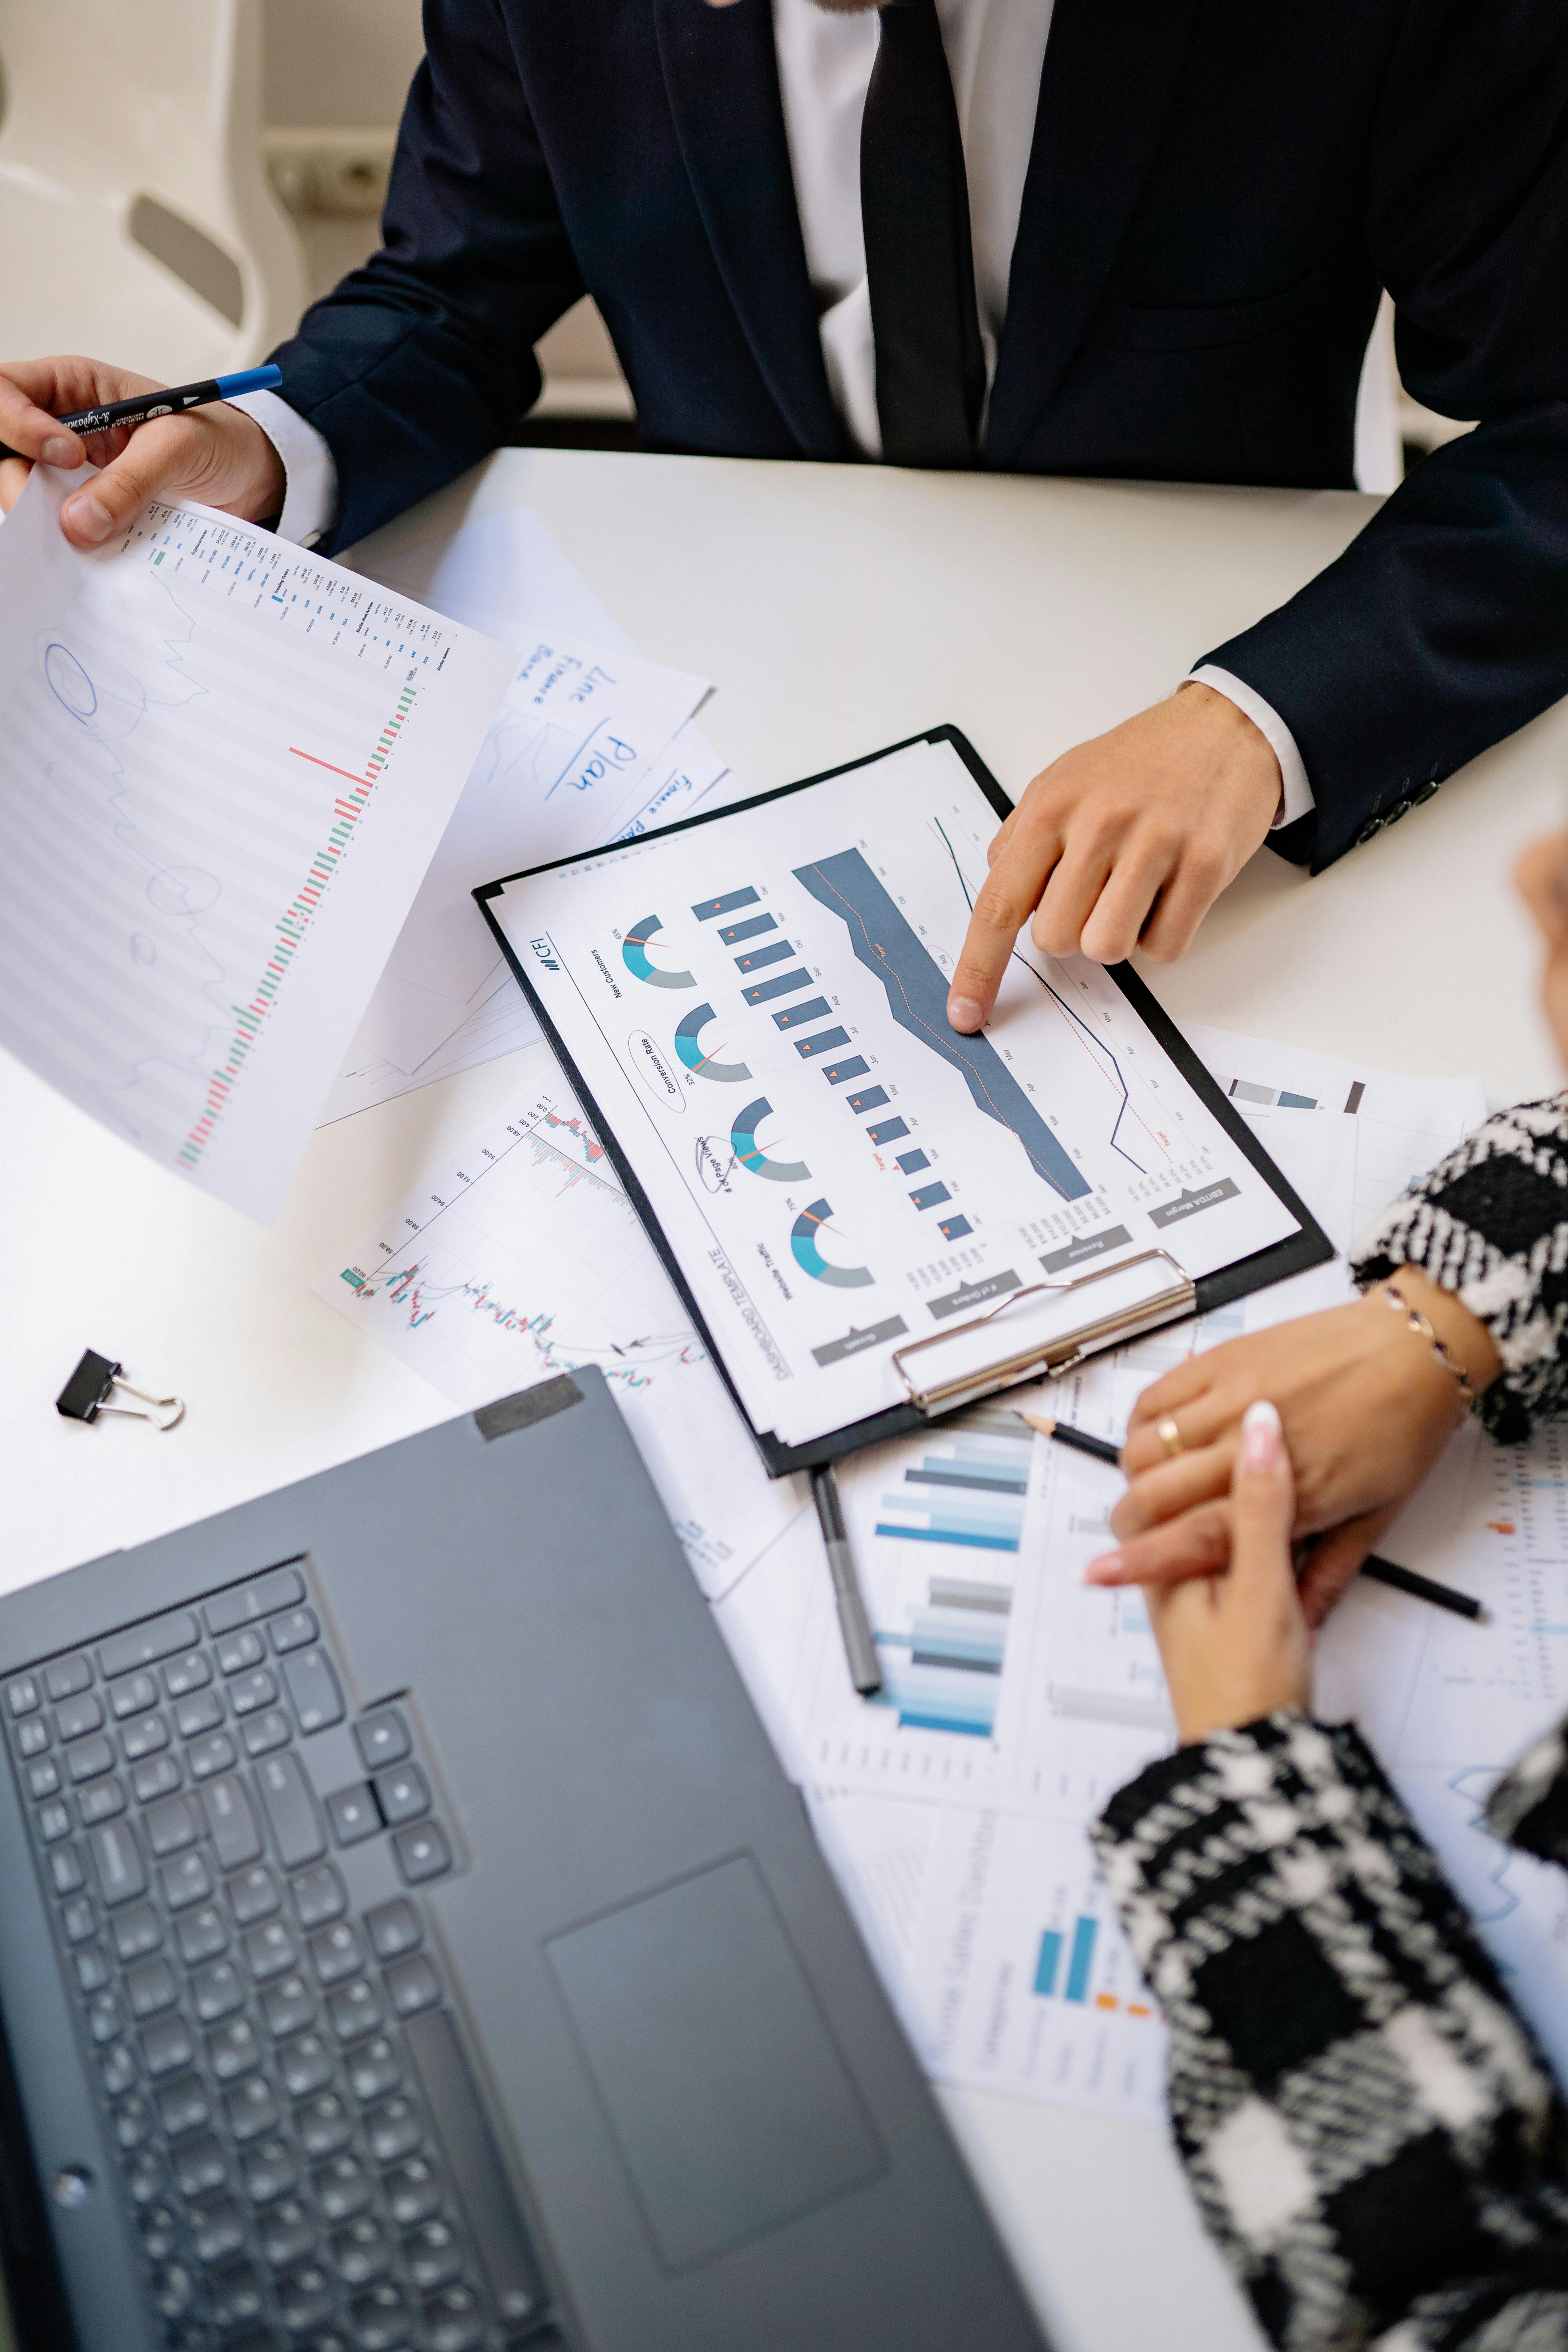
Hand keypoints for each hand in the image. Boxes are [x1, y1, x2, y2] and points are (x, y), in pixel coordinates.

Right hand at [0, 357, 283, 543]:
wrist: (250, 480)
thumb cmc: (218, 440)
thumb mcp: (181, 447)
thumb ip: (132, 480)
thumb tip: (78, 522)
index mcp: (73, 387)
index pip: (6, 391)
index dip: (18, 423)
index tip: (68, 457)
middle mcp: (58, 427)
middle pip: (3, 450)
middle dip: (17, 482)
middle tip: (57, 516)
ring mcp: (67, 474)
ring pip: (21, 494)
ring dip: (39, 521)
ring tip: (79, 541)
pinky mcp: (85, 512)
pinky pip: (55, 529)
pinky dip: (65, 546)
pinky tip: (87, 555)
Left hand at [944, 683, 1280, 1030]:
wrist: (1224, 728)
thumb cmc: (1139, 762)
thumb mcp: (1062, 780)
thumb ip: (1022, 839)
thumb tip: (1001, 896)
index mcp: (1053, 807)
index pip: (1000, 904)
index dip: (979, 967)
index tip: (966, 1013)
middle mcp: (1101, 824)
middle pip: (1056, 938)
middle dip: (1071, 931)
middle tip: (1097, 892)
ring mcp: (1157, 844)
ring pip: (1107, 948)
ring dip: (1116, 936)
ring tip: (1133, 892)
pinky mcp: (1207, 865)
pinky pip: (1164, 946)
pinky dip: (1161, 936)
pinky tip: (1169, 893)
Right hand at [1091, 1269, 1500, 1624]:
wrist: (1416, 1348)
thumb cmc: (1403, 1427)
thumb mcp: (1376, 1516)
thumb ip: (1330, 1573)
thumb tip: (1304, 1620)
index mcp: (1294, 1499)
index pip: (1196, 1539)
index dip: (1141, 1561)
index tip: (1104, 1574)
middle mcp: (1255, 1450)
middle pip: (1158, 1492)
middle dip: (1129, 1518)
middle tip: (1130, 1527)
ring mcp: (1236, 1399)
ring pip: (1148, 1443)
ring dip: (1136, 1470)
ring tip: (1149, 1482)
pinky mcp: (1228, 1361)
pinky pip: (1158, 1394)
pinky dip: (1143, 1420)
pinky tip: (1157, 1434)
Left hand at [1144, 1400, 1311, 1743]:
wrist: (1260, 1766)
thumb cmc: (1249, 1689)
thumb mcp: (1262, 1586)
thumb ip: (1260, 1508)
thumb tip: (1258, 1431)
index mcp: (1165, 1564)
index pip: (1153, 1485)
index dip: (1184, 1445)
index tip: (1225, 1410)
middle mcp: (1173, 1582)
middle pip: (1183, 1507)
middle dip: (1208, 1472)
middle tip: (1253, 1427)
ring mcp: (1201, 1605)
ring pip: (1213, 1534)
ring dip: (1240, 1507)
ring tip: (1279, 1470)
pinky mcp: (1232, 1625)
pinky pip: (1237, 1564)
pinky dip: (1260, 1542)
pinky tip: (1291, 1535)